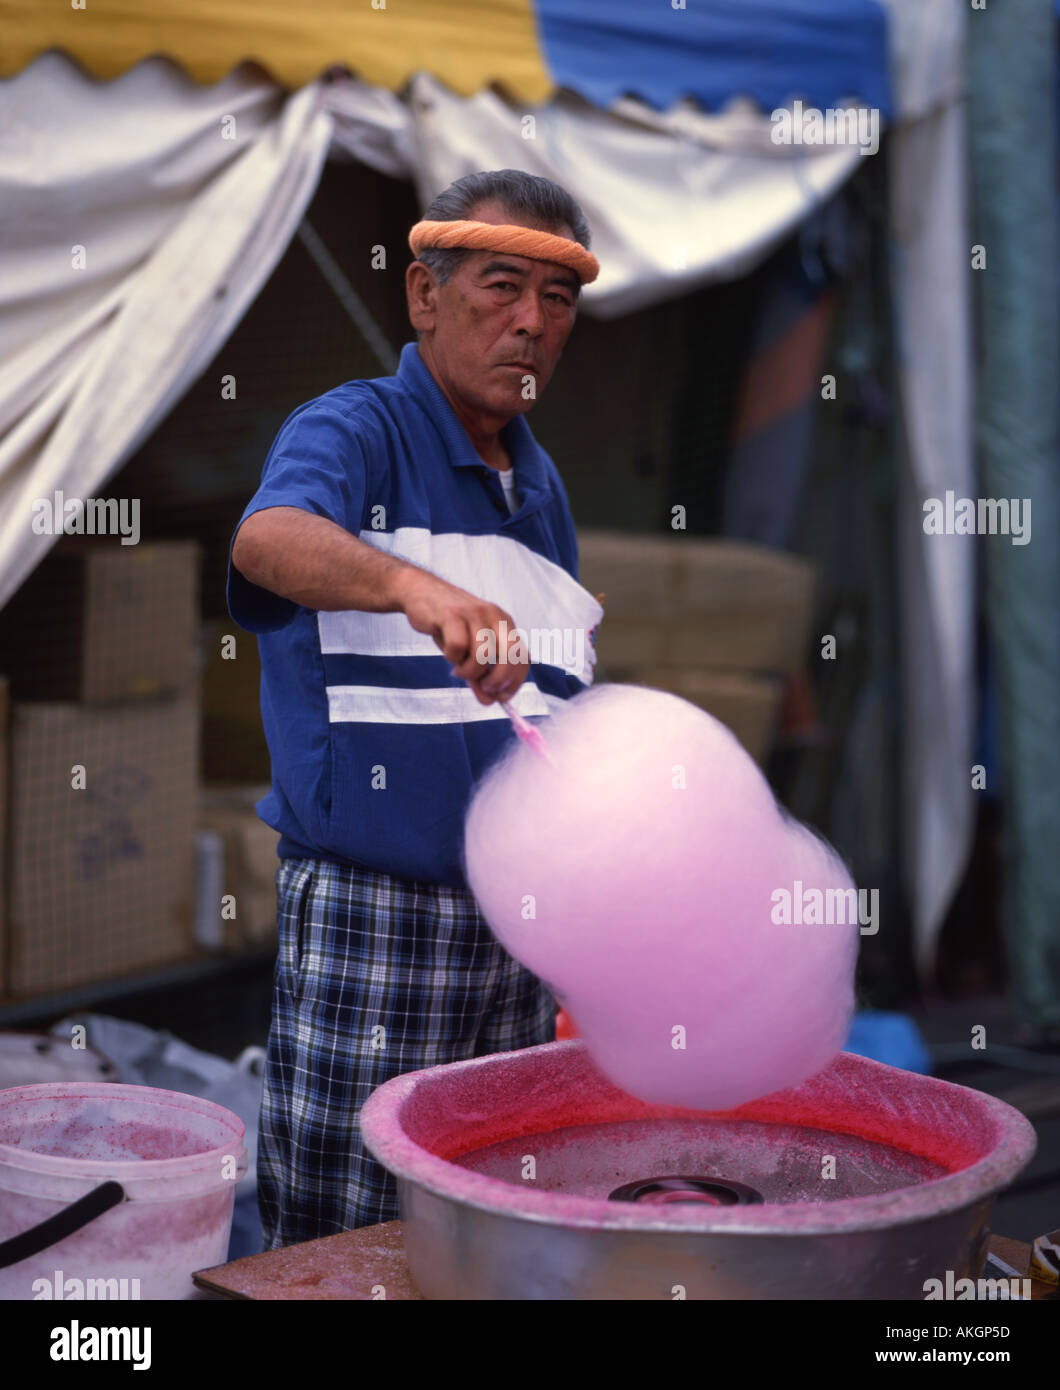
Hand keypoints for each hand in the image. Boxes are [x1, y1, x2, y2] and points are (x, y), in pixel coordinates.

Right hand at [398, 568, 529, 706]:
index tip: (501, 697)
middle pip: (512, 655)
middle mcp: (495, 617)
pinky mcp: (452, 615)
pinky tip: (449, 655)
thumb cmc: (449, 625)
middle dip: (499, 680)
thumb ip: (480, 676)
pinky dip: (452, 657)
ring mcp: (475, 614)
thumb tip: (489, 702)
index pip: (523, 657)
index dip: (515, 682)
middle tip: (482, 687)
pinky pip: (458, 646)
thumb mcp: (468, 651)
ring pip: (484, 655)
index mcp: (505, 624)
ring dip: (470, 671)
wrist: (421, 592)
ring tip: (459, 670)